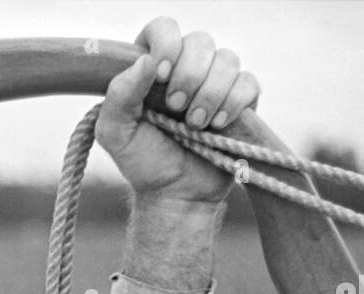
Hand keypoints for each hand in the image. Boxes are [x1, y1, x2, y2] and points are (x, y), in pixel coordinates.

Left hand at [95, 18, 260, 201]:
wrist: (175, 194)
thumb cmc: (143, 161)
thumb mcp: (115, 132)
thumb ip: (119, 93)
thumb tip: (145, 61)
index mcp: (153, 66)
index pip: (163, 28)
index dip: (166, 45)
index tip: (159, 76)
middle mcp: (186, 67)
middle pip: (200, 41)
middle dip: (188, 76)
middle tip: (175, 109)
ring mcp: (216, 82)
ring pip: (227, 59)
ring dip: (209, 94)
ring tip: (195, 126)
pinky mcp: (241, 101)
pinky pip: (248, 83)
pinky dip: (233, 104)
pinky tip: (217, 127)